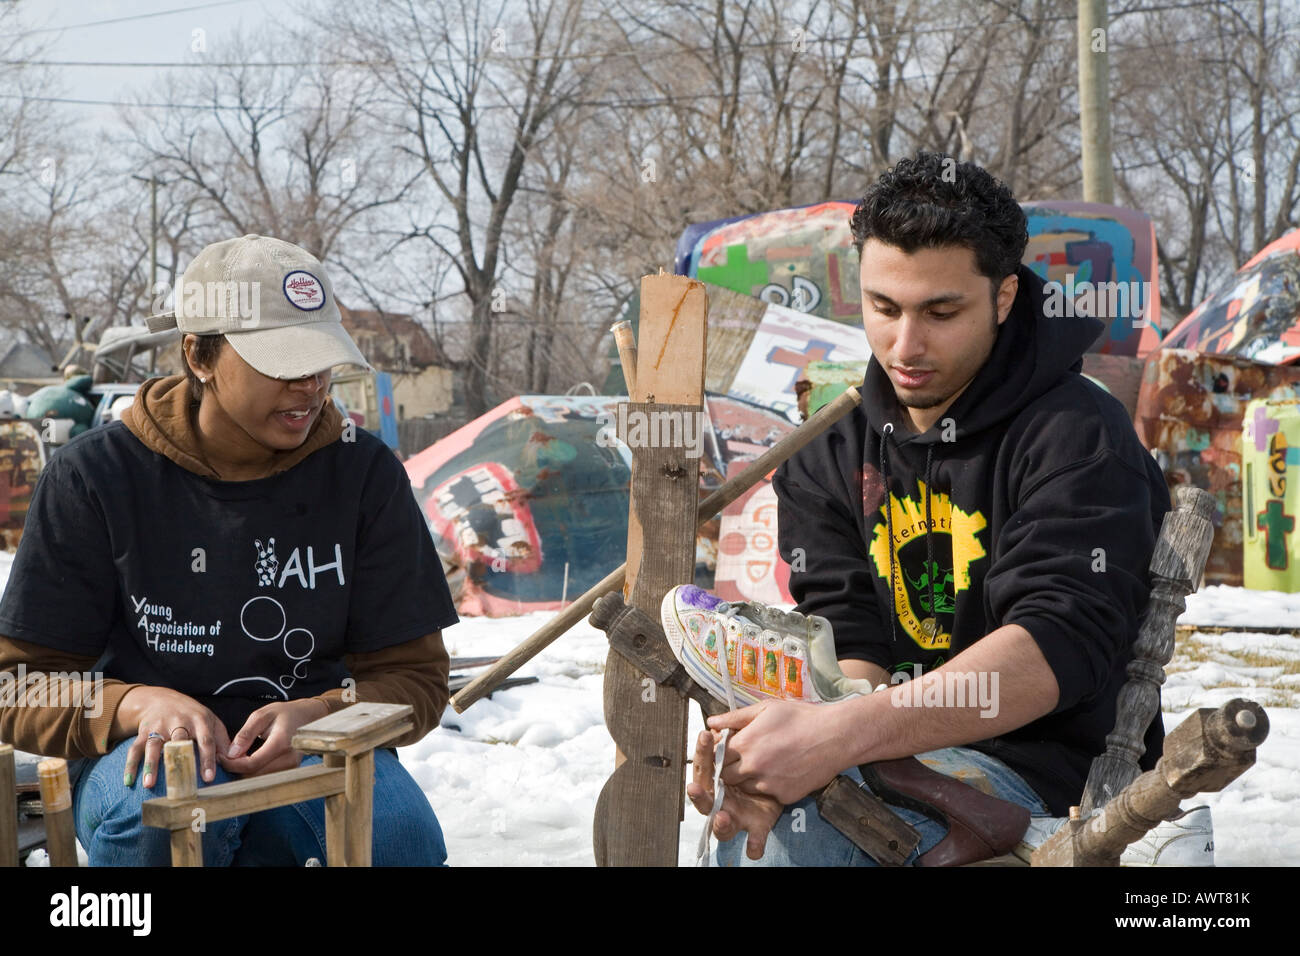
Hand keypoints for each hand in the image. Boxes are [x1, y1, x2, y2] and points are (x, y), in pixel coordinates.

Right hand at [117, 686, 231, 788]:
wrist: (162, 699)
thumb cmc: (193, 715)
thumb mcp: (211, 721)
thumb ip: (222, 740)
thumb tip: (234, 759)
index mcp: (199, 721)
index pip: (206, 740)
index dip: (207, 759)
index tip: (209, 778)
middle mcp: (179, 722)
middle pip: (179, 742)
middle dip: (179, 761)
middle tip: (179, 782)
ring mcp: (159, 726)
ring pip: (154, 745)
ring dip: (151, 765)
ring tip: (148, 785)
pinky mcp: (144, 731)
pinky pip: (135, 749)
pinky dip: (131, 765)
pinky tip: (128, 781)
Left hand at [220, 699, 328, 777]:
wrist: (309, 716)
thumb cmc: (285, 713)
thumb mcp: (262, 715)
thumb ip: (245, 734)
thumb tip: (232, 753)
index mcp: (281, 743)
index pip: (252, 764)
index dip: (232, 764)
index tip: (220, 756)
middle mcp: (289, 758)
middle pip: (255, 775)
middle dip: (237, 768)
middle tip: (225, 757)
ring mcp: (292, 766)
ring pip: (260, 778)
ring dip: (245, 770)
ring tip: (237, 757)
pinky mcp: (291, 770)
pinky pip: (267, 776)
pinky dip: (255, 770)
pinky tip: (249, 759)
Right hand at [686, 728, 783, 860]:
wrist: (792, 769)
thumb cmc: (765, 754)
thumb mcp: (751, 737)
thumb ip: (733, 730)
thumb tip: (713, 723)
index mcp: (717, 777)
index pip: (703, 767)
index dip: (702, 754)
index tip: (704, 739)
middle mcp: (722, 798)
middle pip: (704, 800)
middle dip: (699, 796)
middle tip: (695, 788)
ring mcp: (737, 814)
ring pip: (721, 826)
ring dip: (720, 824)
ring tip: (724, 817)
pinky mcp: (756, 826)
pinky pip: (753, 840)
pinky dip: (753, 846)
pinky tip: (754, 849)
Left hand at [708, 699, 851, 804]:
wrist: (835, 736)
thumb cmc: (802, 718)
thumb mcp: (766, 708)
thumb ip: (734, 717)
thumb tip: (711, 722)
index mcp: (745, 744)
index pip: (717, 756)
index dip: (721, 753)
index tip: (729, 749)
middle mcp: (753, 767)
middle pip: (727, 776)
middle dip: (732, 769)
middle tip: (747, 758)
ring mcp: (768, 784)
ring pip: (746, 787)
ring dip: (750, 778)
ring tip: (768, 762)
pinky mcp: (783, 796)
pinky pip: (768, 795)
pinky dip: (771, 786)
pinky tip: (784, 770)